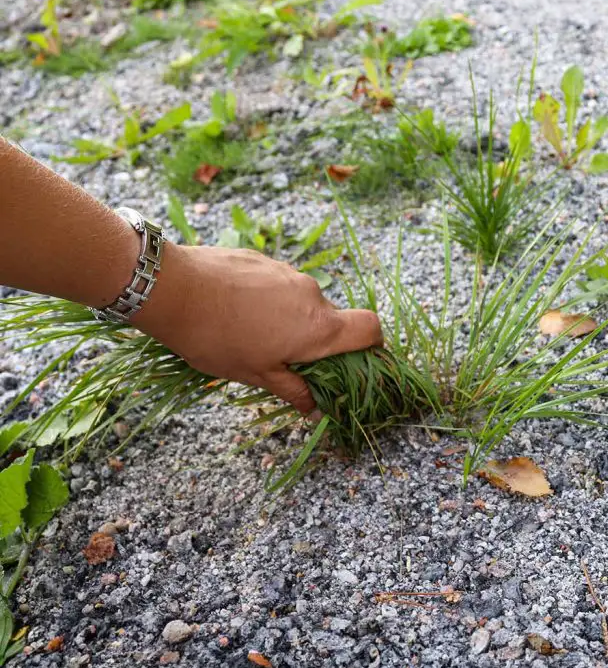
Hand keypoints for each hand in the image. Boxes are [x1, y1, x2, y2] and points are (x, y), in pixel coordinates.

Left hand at [134, 243, 382, 414]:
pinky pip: (278, 285)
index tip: (352, 362)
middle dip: (314, 341)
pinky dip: (267, 301)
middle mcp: (312, 295)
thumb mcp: (255, 374)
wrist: (174, 288)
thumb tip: (315, 407)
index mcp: (318, 327)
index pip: (371, 328)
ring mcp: (288, 272)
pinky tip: (234, 312)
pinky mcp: (264, 260)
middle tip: (281, 359)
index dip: (372, 346)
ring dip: (287, 321)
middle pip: (332, 319)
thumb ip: (293, 389)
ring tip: (248, 335)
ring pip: (301, 302)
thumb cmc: (217, 338)